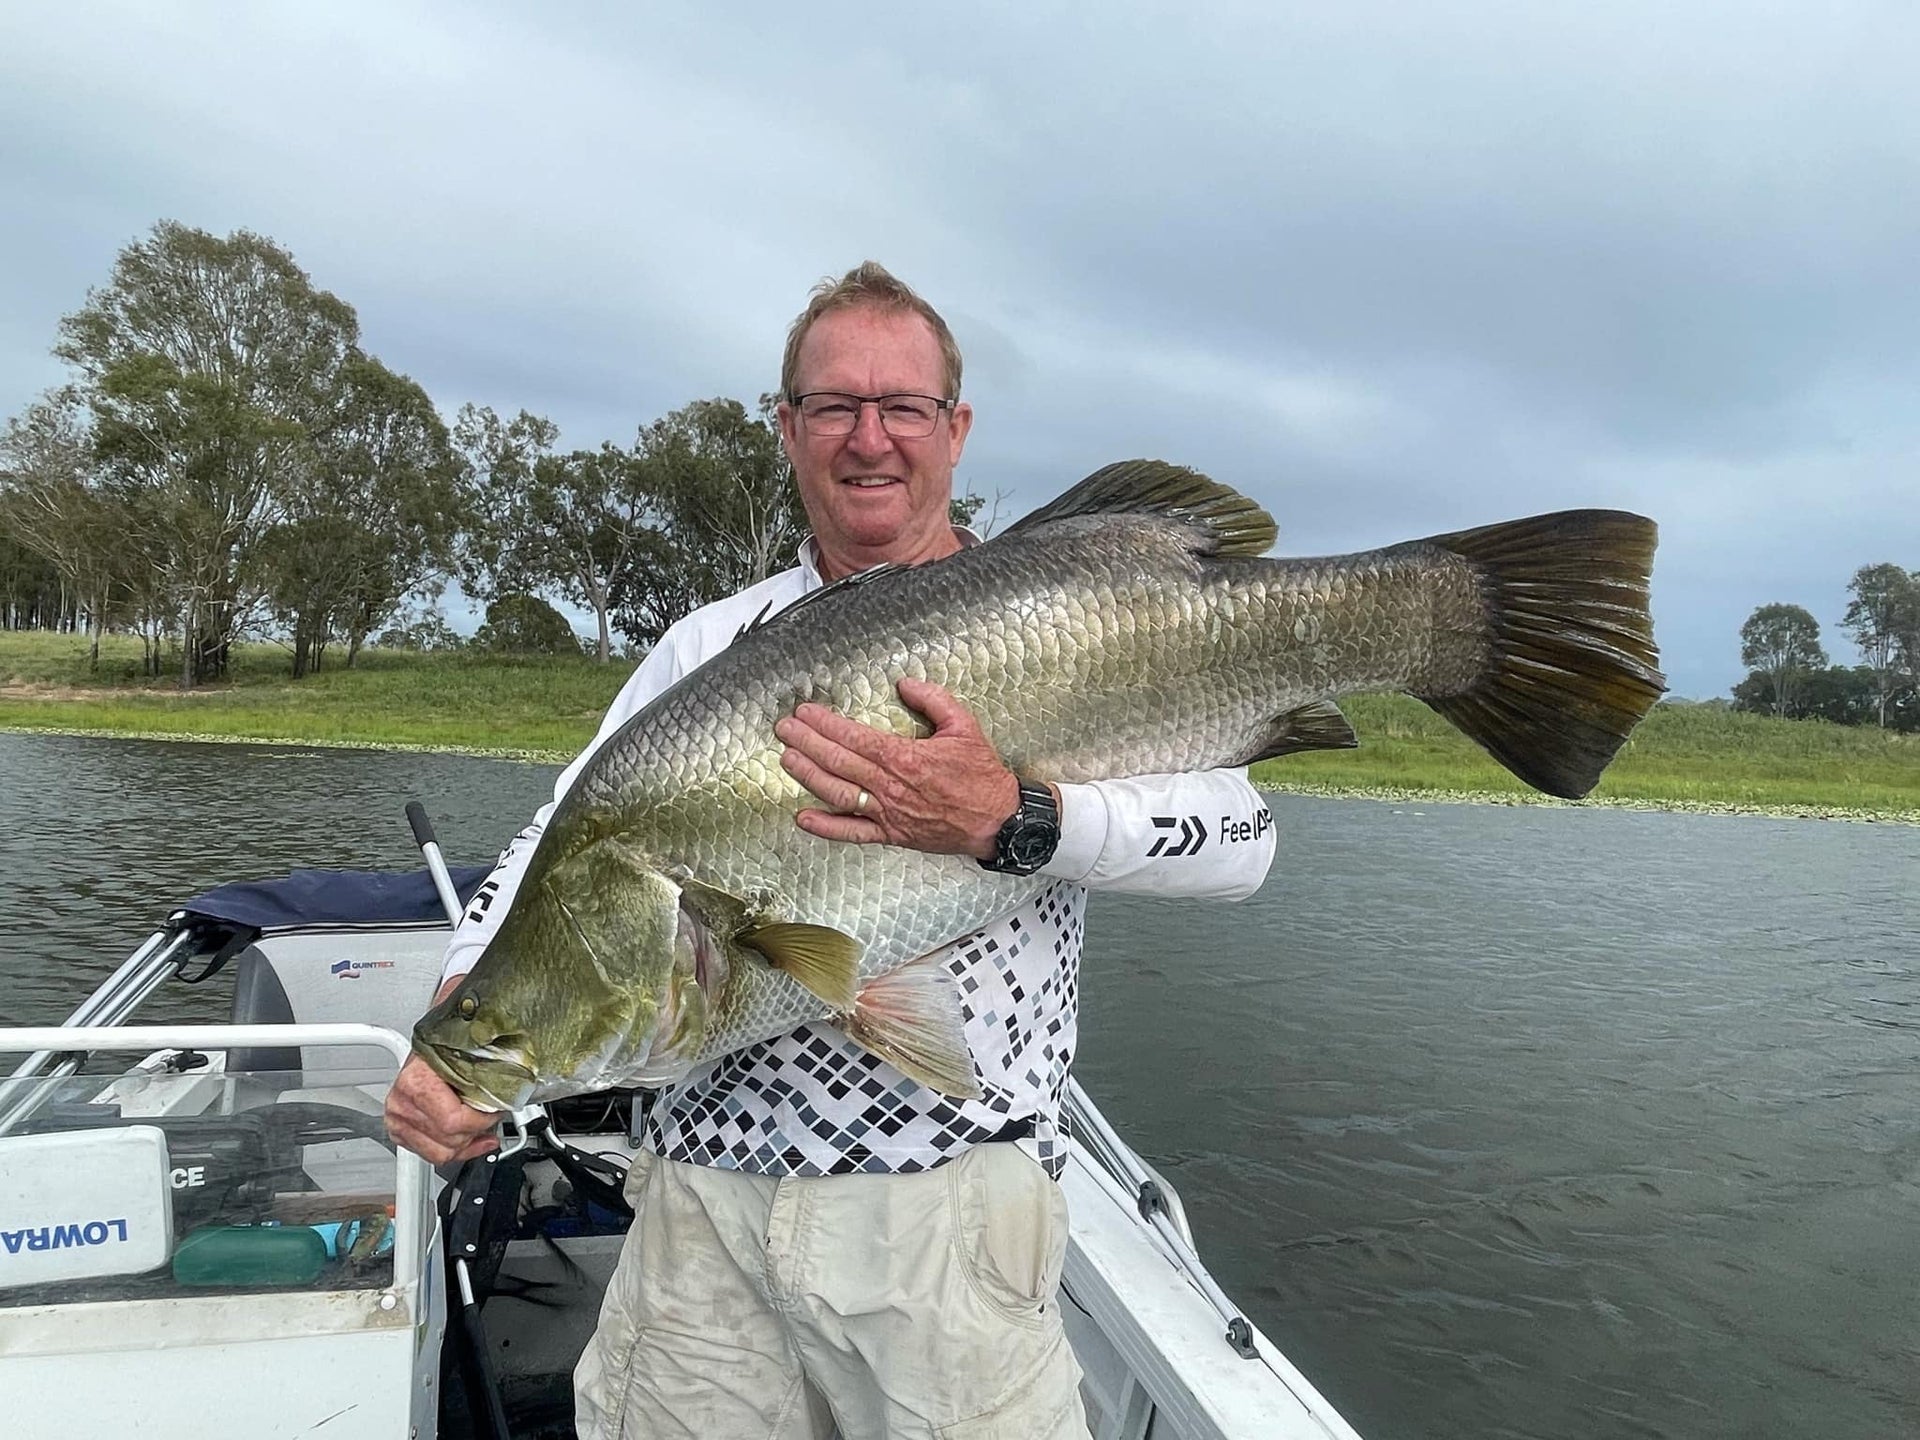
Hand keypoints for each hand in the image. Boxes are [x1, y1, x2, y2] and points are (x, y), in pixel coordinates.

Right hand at [384, 977, 498, 1164]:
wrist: (426, 1044)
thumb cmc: (443, 1046)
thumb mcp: (465, 1051)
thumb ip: (486, 1069)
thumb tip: (515, 1074)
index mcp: (416, 1082)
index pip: (453, 1120)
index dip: (482, 1120)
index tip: (496, 1111)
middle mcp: (402, 1103)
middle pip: (449, 1139)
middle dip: (477, 1131)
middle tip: (492, 1117)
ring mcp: (399, 1119)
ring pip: (441, 1153)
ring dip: (468, 1144)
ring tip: (482, 1129)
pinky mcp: (401, 1131)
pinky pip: (432, 1154)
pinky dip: (457, 1150)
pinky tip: (472, 1139)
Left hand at [775, 677, 1020, 859]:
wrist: (998, 820)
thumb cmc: (982, 776)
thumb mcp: (964, 726)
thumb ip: (933, 700)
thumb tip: (905, 683)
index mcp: (906, 757)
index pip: (855, 737)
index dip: (826, 724)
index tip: (806, 713)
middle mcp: (891, 786)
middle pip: (839, 761)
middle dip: (807, 743)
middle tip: (784, 730)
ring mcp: (888, 813)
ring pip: (838, 793)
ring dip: (809, 775)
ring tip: (787, 759)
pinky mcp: (891, 835)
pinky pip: (853, 833)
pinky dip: (826, 827)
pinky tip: (804, 817)